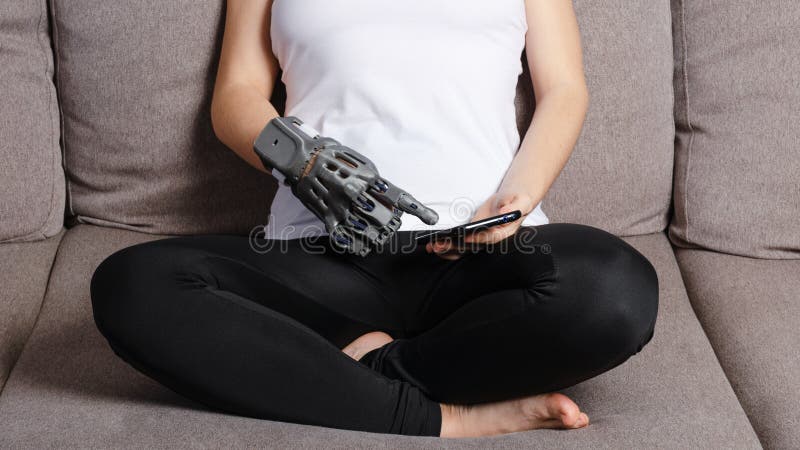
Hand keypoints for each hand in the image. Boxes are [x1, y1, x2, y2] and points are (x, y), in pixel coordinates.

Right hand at [253, 117, 438, 255]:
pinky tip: (360, 248)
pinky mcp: (326, 215)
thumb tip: (389, 197)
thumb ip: (377, 181)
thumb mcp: (361, 162)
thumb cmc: (335, 157)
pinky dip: (353, 244)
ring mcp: (341, 205)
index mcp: (369, 178)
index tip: (432, 219)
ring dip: (376, 237)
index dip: (417, 209)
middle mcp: (357, 193)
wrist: (302, 158)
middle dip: (391, 226)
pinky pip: (343, 236)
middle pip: (385, 219)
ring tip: (379, 239)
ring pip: (366, 230)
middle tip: (391, 226)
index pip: (399, 197)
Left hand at [426, 190, 534, 259]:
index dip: (474, 238)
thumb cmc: (517, 202)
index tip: (463, 237)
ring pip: (461, 249)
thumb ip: (513, 205)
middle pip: (470, 246)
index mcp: (501, 233)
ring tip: (431, 246)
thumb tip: (505, 211)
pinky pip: (458, 245)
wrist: (513, 202)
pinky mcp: (471, 236)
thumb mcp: (520, 201)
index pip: (487, 238)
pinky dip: (446, 245)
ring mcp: (479, 239)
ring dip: (446, 249)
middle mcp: (488, 239)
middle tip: (438, 244)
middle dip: (454, 246)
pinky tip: (433, 243)